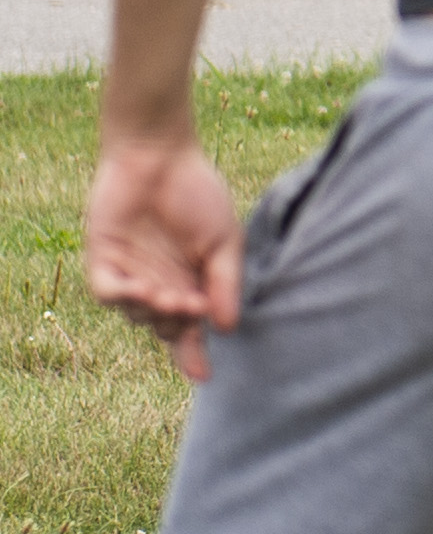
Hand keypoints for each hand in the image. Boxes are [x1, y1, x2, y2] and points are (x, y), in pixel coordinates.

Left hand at [84, 136, 241, 380]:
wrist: (158, 156)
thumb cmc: (197, 193)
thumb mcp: (225, 240)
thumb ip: (226, 283)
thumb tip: (228, 328)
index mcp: (192, 281)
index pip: (192, 328)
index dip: (196, 354)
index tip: (205, 378)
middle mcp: (160, 283)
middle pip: (165, 326)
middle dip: (179, 325)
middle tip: (192, 306)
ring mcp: (130, 274)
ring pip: (137, 314)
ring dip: (155, 311)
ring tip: (172, 294)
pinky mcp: (103, 261)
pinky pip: (108, 293)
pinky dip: (124, 299)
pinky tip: (144, 290)